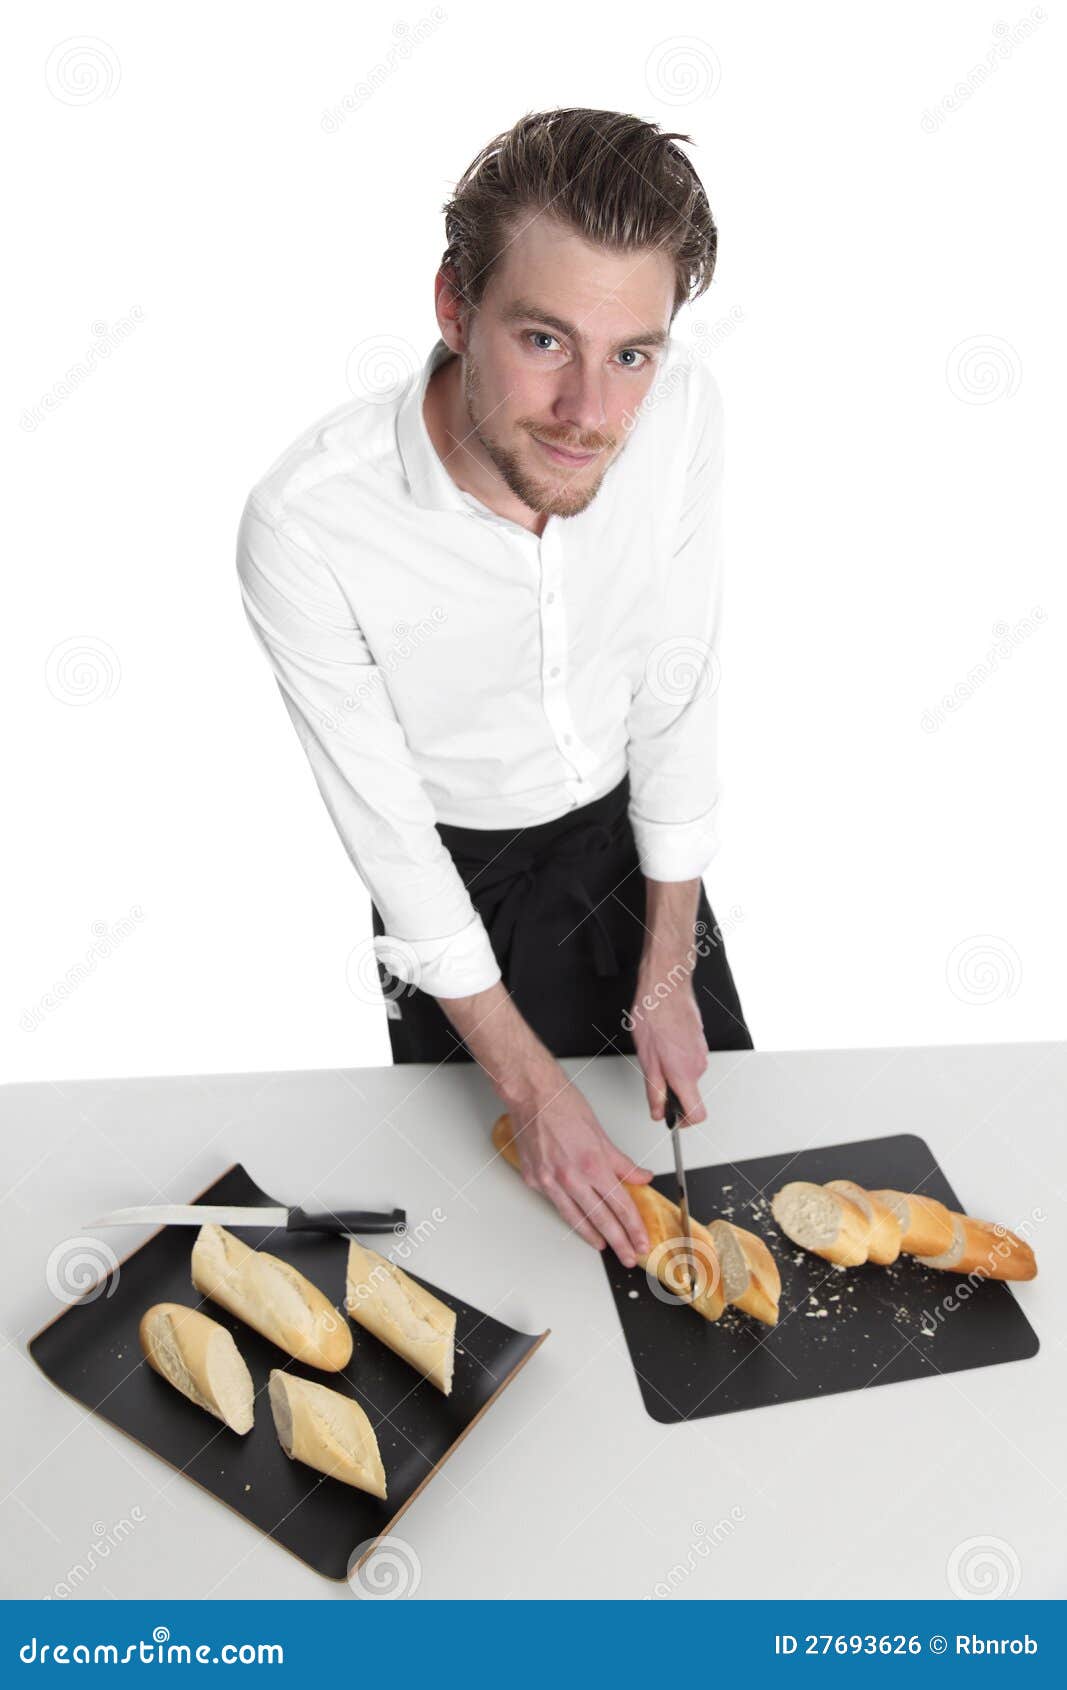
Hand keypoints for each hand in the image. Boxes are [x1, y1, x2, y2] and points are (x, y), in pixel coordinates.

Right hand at [505, 1069, 654, 1266]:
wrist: (531, 1095)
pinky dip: (569, 1214)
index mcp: (592, 1164)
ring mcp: (549, 1181)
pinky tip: (578, 1221)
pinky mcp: (534, 1180)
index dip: (633, 1227)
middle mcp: (570, 1177)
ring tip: (606, 1247)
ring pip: (576, 1218)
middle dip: (619, 1241)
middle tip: (629, 1256)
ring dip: (593, 1236)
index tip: (641, 1241)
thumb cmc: (564, 1106)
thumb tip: (641, 1177)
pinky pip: (556, 1203)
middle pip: (601, 1218)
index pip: (620, 1205)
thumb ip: (622, 1162)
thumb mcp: (601, 1134)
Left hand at [629, 968, 708, 1126]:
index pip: (698, 1114)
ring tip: (655, 1054)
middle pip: (690, 1093)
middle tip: (652, 1077)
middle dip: (672, 1091)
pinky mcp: (700, 1041)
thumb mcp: (646, 1059)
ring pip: (688, 1074)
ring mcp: (702, 1052)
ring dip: (672, 1071)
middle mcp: (698, 1065)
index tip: (673, 1120)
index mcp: (685, 1073)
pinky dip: (677, 1058)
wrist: (666, 986)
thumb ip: (654, 1090)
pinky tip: (663, 1043)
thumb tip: (657, 1111)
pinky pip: (689, 1059)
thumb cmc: (654, 1015)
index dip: (685, 1123)